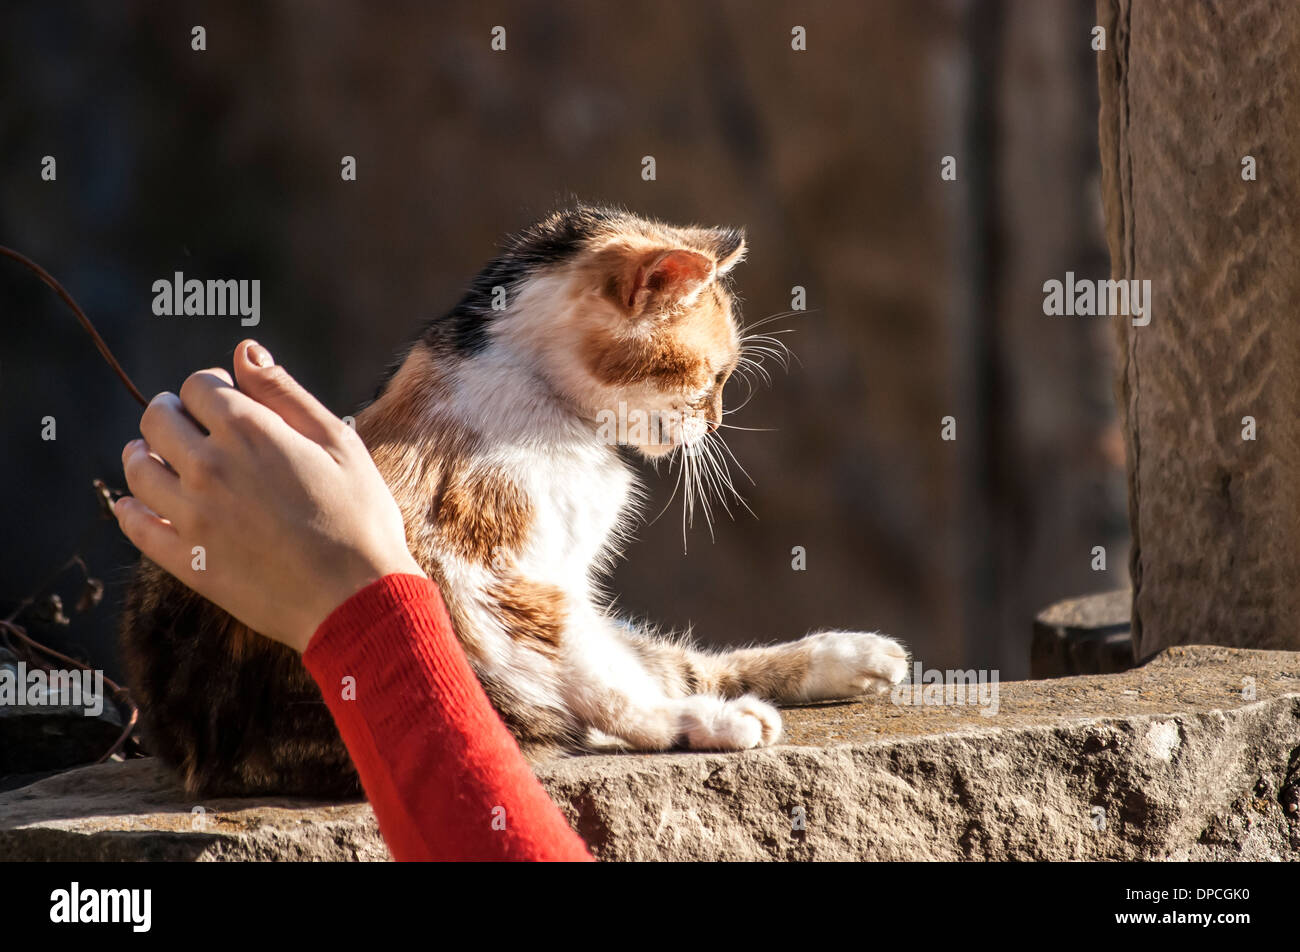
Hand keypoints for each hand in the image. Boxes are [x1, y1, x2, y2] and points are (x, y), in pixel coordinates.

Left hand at [114, 339, 425, 652]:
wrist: (357, 600)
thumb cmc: (360, 518)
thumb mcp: (339, 443)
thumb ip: (285, 393)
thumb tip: (245, 350)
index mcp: (249, 430)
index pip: (197, 386)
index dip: (212, 387)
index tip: (227, 401)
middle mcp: (209, 466)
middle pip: (157, 419)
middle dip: (172, 413)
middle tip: (193, 427)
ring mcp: (192, 516)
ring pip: (138, 469)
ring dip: (145, 455)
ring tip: (163, 461)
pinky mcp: (186, 560)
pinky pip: (135, 525)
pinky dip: (131, 509)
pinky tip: (142, 506)